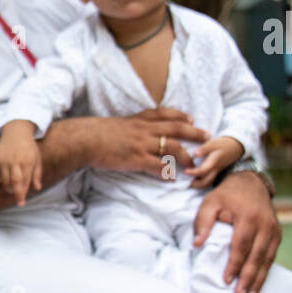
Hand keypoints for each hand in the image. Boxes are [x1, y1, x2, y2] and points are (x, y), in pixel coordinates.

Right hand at [0, 121, 41, 204]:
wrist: (16, 131)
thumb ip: (37, 174)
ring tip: (11, 188)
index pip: (24, 182)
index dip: (22, 194)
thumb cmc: (29, 147)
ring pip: (4, 180)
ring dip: (7, 188)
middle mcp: (15, 161)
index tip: (21, 202)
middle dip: (15, 193)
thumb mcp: (37, 158)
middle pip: (14, 183)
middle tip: (17, 197)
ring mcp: (4, 160)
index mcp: (27, 162)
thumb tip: (37, 188)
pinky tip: (2, 180)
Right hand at [90, 107, 208, 177]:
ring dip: (186, 155)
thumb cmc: (94, 133)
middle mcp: (144, 130)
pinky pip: (158, 166)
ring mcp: (142, 144)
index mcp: (138, 120)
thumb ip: (127, 128)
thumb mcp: (114, 125)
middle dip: (193, 132)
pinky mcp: (137, 159)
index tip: (191, 118)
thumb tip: (129, 133)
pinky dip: (168, 172)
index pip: (164, 114)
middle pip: (175, 128)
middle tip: (207, 136)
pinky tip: (173, 179)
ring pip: (172, 147)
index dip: (180, 115)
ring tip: (194, 164)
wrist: (84, 139)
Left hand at [188, 136, 243, 189]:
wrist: (235, 147)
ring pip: (207, 183)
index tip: (185, 171)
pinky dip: (200, 182)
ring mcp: (216, 173)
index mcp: (214, 162)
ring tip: (187, 182)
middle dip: (194, 185)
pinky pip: (208, 181)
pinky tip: (193, 179)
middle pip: (205, 183)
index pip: (204, 170)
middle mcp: (215, 170)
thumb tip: (195, 153)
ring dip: (197, 185)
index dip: (193, 172)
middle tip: (184, 182)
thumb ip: (204, 149)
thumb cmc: (223, 144)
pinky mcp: (215, 173)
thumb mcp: (213, 143)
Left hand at [193, 172, 280, 292]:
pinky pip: (271, 257)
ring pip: (266, 259)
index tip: (226, 280)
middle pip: (256, 256)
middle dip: (247, 278)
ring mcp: (273, 230)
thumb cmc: (226, 195)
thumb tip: (197, 244)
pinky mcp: (277, 234)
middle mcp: (264, 225)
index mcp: (248, 217)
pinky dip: (265, 272)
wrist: (251, 183)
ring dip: (258, 280)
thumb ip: (202, 221)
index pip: (241, 245)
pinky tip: (257, 285)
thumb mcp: (210, 202)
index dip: (234, 264)